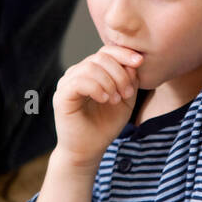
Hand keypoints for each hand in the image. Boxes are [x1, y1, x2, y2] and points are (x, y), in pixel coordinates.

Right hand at [52, 45, 143, 166]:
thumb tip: (133, 63)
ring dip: (109, 82)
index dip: (124, 53)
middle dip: (119, 73)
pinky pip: (79, 81)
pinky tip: (105, 99)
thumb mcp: (125, 100)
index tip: (139, 62)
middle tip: (127, 93)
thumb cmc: (105, 125)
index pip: (107, 51)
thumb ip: (130, 80)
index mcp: (92, 71)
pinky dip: (96, 88)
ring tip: (115, 100)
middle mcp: (77, 73)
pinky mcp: (61, 96)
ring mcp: (67, 83)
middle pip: (101, 57)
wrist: (89, 150)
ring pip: (90, 67)